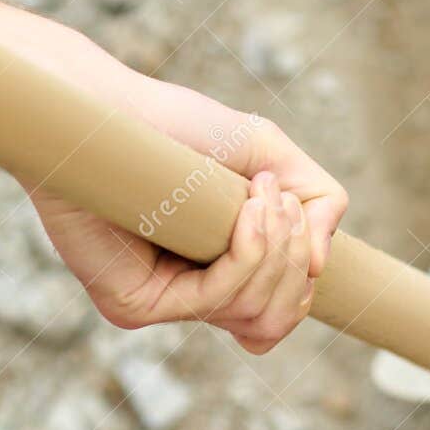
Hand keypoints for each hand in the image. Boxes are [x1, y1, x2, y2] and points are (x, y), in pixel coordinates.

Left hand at [27, 70, 348, 354]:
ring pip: (254, 314)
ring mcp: (159, 304)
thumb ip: (317, 203)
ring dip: (276, 250)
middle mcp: (187, 296)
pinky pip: (216, 300)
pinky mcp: (131, 305)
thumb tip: (322, 269)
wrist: (108, 110)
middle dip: (294, 259)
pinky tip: (247, 211)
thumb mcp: (269, 156)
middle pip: (273, 320)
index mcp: (217, 273)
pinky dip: (247, 254)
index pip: (276, 315)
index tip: (289, 208)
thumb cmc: (178, 126)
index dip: (299, 276)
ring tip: (261, 195)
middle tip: (274, 198)